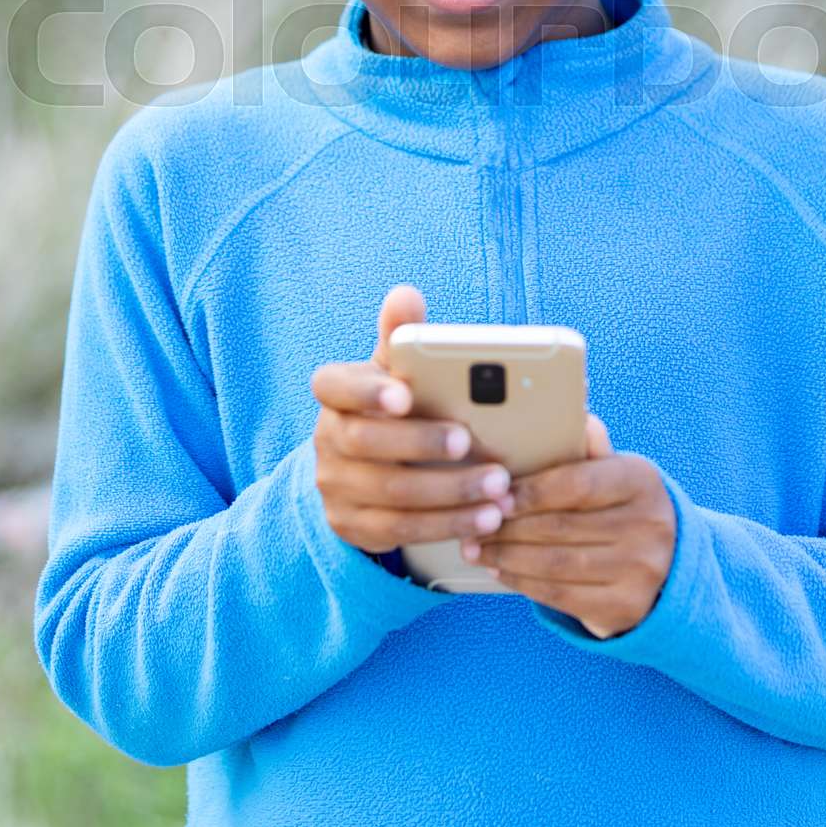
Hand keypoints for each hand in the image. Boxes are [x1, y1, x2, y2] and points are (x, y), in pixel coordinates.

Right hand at [309, 284, 515, 558]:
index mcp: (336, 394)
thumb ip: (402, 337)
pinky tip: (485, 519)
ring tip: (498, 488)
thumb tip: (405, 295)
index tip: (405, 395)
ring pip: (391, 493)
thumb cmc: (396, 403)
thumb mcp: (396, 369)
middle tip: (470, 441)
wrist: (368, 466)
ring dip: (449, 492)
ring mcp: (335, 487)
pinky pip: (400, 531)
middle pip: (366, 444)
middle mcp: (327, 440)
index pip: (334, 386)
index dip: (366, 391)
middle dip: (421, 443)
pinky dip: (447, 525)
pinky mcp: (353, 526)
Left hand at [459, 413, 676, 638]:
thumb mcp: (615, 473)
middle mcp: (647, 525)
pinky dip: (523, 583)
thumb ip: (590, 450)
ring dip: (507, 556)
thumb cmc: (623, 508)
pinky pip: (561, 595)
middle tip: (472, 523)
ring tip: (476, 549)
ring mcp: (640, 570)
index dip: (531, 491)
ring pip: (556, 563)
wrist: (667, 567)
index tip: (494, 494)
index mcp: (641, 481)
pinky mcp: (625, 607)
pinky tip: (500, 571)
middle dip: (508, 526)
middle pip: (560, 526)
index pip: (577, 485)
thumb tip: (579, 417)